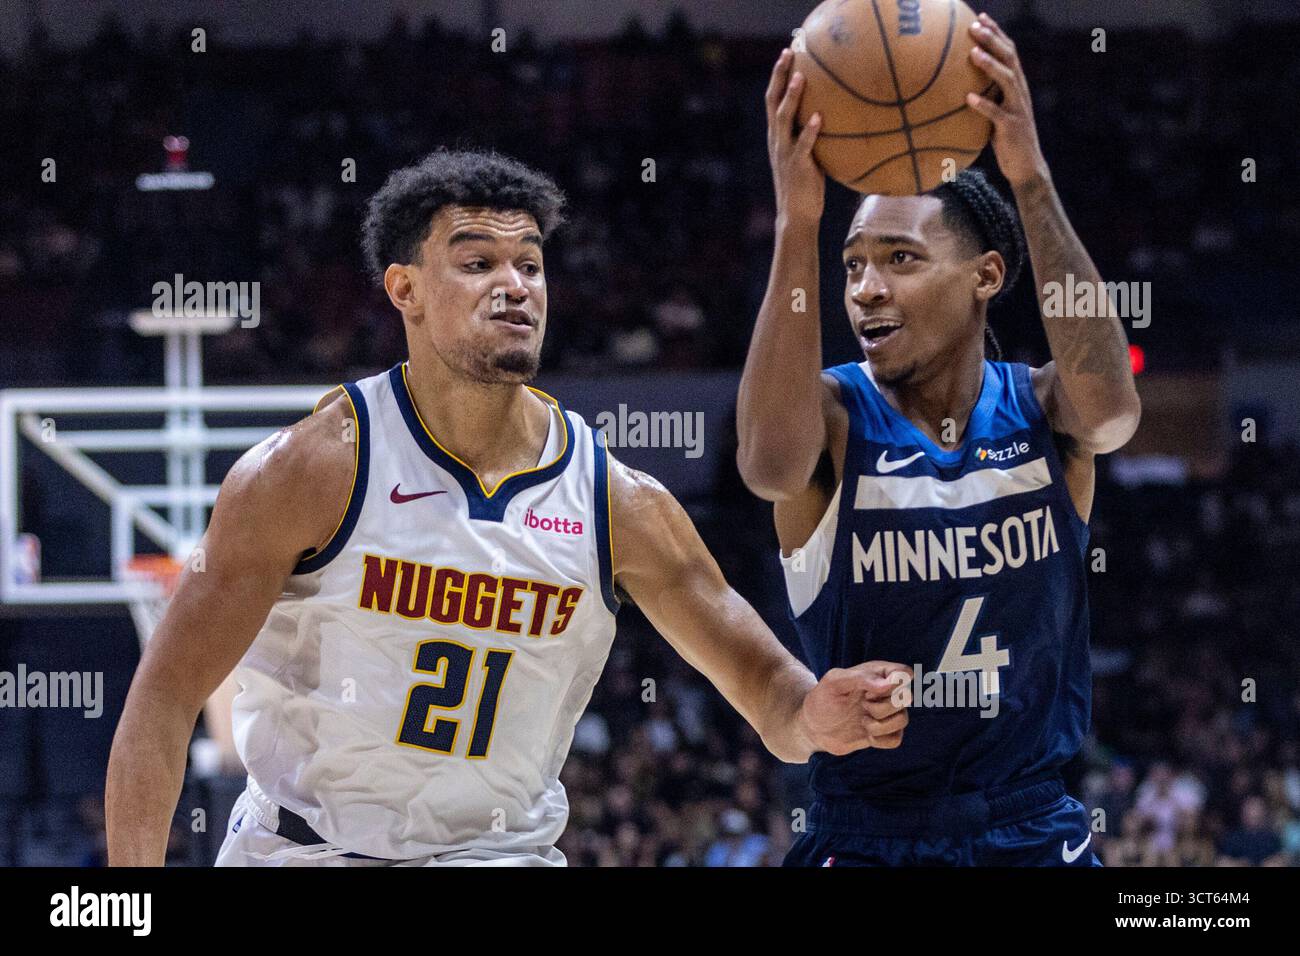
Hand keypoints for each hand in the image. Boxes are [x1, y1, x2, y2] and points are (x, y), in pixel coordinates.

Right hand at [765, 48, 824, 225]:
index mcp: (777, 137)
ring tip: (802, 77)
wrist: (797, 215)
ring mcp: (785, 154)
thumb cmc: (806, 185)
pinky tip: (818, 117)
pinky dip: (809, 131)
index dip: (778, 77)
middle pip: (773, 102)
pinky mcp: (797, 167)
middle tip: (789, 53)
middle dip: (780, 76)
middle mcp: (777, 141)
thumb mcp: (807, 155)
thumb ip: (813, 136)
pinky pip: (803, 146)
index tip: (787, 54)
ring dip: (792, 98)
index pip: (773, 100)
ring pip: (783, 120)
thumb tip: (834, 117)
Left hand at [796, 661, 912, 755]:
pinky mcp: (884, 733)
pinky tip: (867, 735)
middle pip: (906, 698)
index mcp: (877, 674)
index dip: (895, 684)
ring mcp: (886, 714)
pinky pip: (896, 739)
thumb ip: (862, 677)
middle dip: (881, 706)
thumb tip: (890, 683)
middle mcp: (886, 692)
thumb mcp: (834, 682)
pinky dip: (881, 740)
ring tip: (862, 721)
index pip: (905, 673)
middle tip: (862, 705)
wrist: (814, 727)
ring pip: (903, 719)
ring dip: (880, 725)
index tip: (871, 691)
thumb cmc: (823, 699)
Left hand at [965, 13, 1049, 188]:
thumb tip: (958, 85)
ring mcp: (1018, 109)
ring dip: (990, 65)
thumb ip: (986, 96)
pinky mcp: (1012, 128)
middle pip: (1009, 59)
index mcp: (1017, 86)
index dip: (996, 33)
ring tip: (973, 53)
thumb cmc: (1006, 139)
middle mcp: (1020, 92)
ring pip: (1007, 81)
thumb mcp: (996, 112)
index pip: (1009, 52)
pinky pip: (997, 114)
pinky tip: (968, 98)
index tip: (980, 17)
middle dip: (993, 40)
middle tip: (974, 26)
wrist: (1026, 166)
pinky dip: (983, 105)